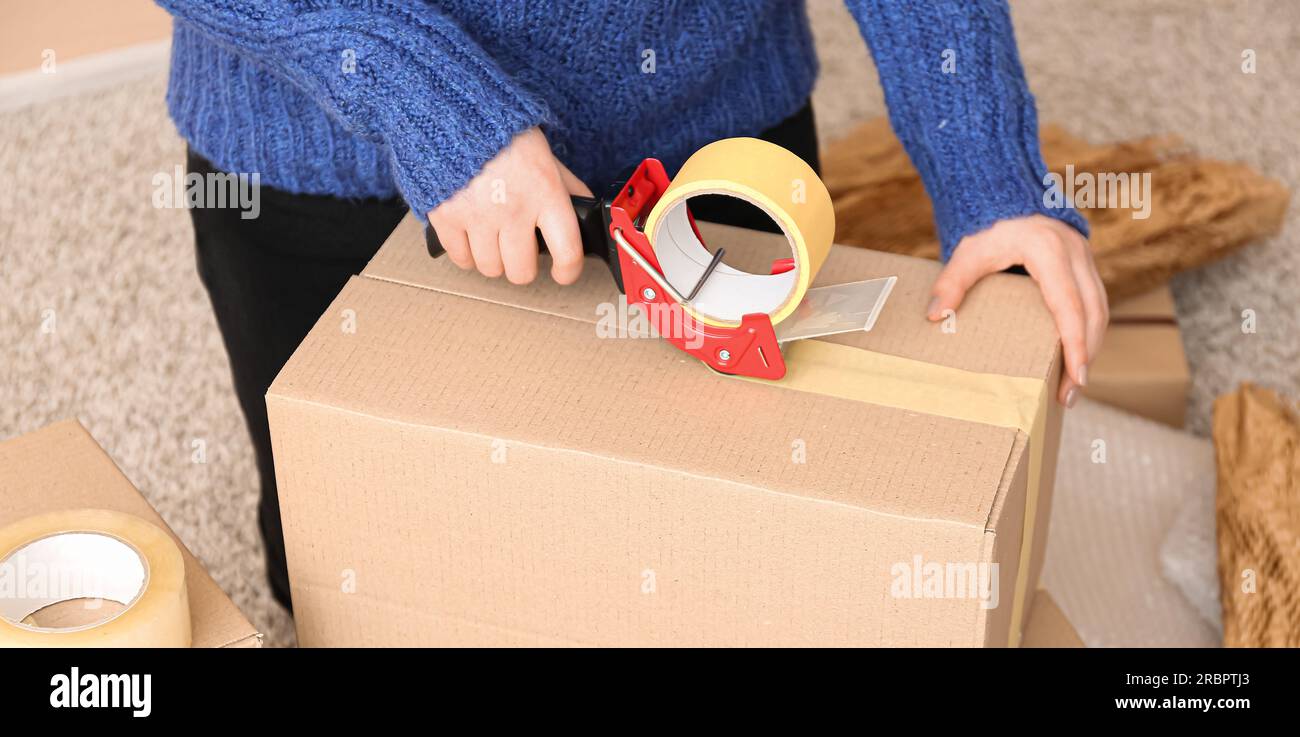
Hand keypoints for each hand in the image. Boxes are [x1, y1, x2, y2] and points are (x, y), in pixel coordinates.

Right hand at [427, 127, 592, 284]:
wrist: (453, 111)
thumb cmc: (502, 133)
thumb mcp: (545, 155)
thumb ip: (565, 187)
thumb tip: (585, 211)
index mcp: (545, 193)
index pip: (567, 252)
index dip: (568, 271)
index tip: (563, 273)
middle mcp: (513, 209)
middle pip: (522, 271)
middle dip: (523, 265)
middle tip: (520, 250)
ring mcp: (477, 216)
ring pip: (491, 269)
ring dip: (494, 259)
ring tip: (493, 239)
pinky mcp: (446, 217)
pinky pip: (461, 258)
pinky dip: (466, 253)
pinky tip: (472, 235)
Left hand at [926, 215, 1107, 407]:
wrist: (1005, 194)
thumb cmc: (987, 224)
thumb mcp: (968, 251)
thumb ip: (952, 282)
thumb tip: (935, 316)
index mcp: (1050, 252)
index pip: (1070, 307)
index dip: (1075, 345)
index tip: (1076, 377)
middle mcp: (1076, 255)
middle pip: (1093, 315)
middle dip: (1085, 357)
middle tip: (1070, 395)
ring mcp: (1085, 260)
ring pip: (1100, 311)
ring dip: (1091, 348)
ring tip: (1073, 384)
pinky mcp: (1084, 266)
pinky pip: (1095, 304)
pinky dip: (1089, 332)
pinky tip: (1076, 357)